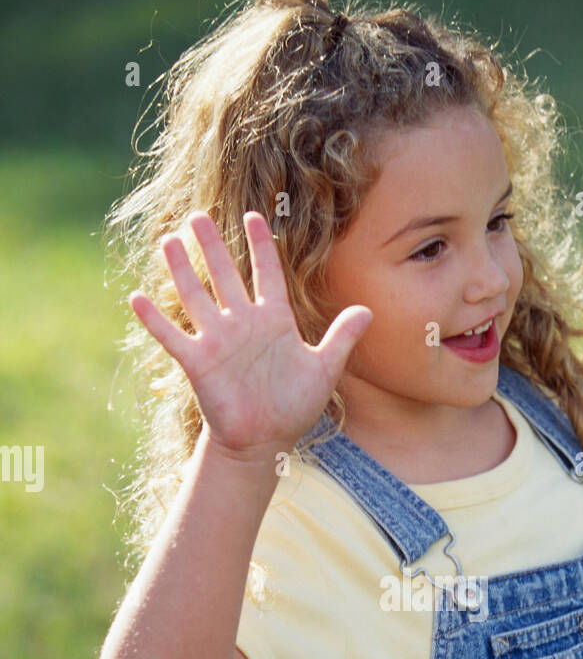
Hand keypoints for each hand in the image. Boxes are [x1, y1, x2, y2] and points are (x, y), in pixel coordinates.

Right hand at [128, 210, 372, 463]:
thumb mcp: (324, 370)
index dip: (261, 246)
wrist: (263, 442)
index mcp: (273, 321)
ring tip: (170, 241)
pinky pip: (172, 336)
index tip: (255, 216)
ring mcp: (218, 341)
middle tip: (199, 217)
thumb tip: (368, 311)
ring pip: (196, 297)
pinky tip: (137, 298)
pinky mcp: (198, 361)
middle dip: (213, 247)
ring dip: (182, 270)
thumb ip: (342, 338)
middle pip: (225, 276)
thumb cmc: (293, 407)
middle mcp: (242, 324)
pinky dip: (154, 320)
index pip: (266, 274)